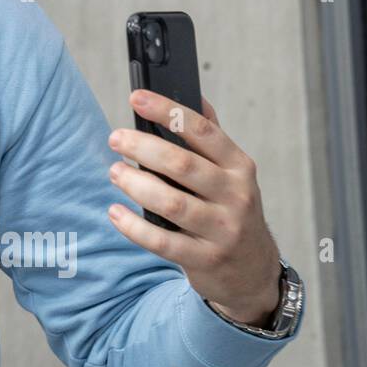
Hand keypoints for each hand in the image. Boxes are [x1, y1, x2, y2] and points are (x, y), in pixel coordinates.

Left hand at [106, 91, 281, 326]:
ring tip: (114, 172)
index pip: (203, 130)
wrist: (252, 270)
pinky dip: (134, 226)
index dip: (168, 111)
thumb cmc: (231, 209)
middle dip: (143, 147)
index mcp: (239, 167)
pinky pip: (162, 243)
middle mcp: (235, 196)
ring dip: (136, 184)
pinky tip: (114, 212)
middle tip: (115, 138)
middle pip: (183, 165)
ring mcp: (222, 230)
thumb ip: (211, 138)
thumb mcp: (232, 173)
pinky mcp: (204, 259)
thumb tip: (193, 96)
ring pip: (172, 204)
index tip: (136, 97)